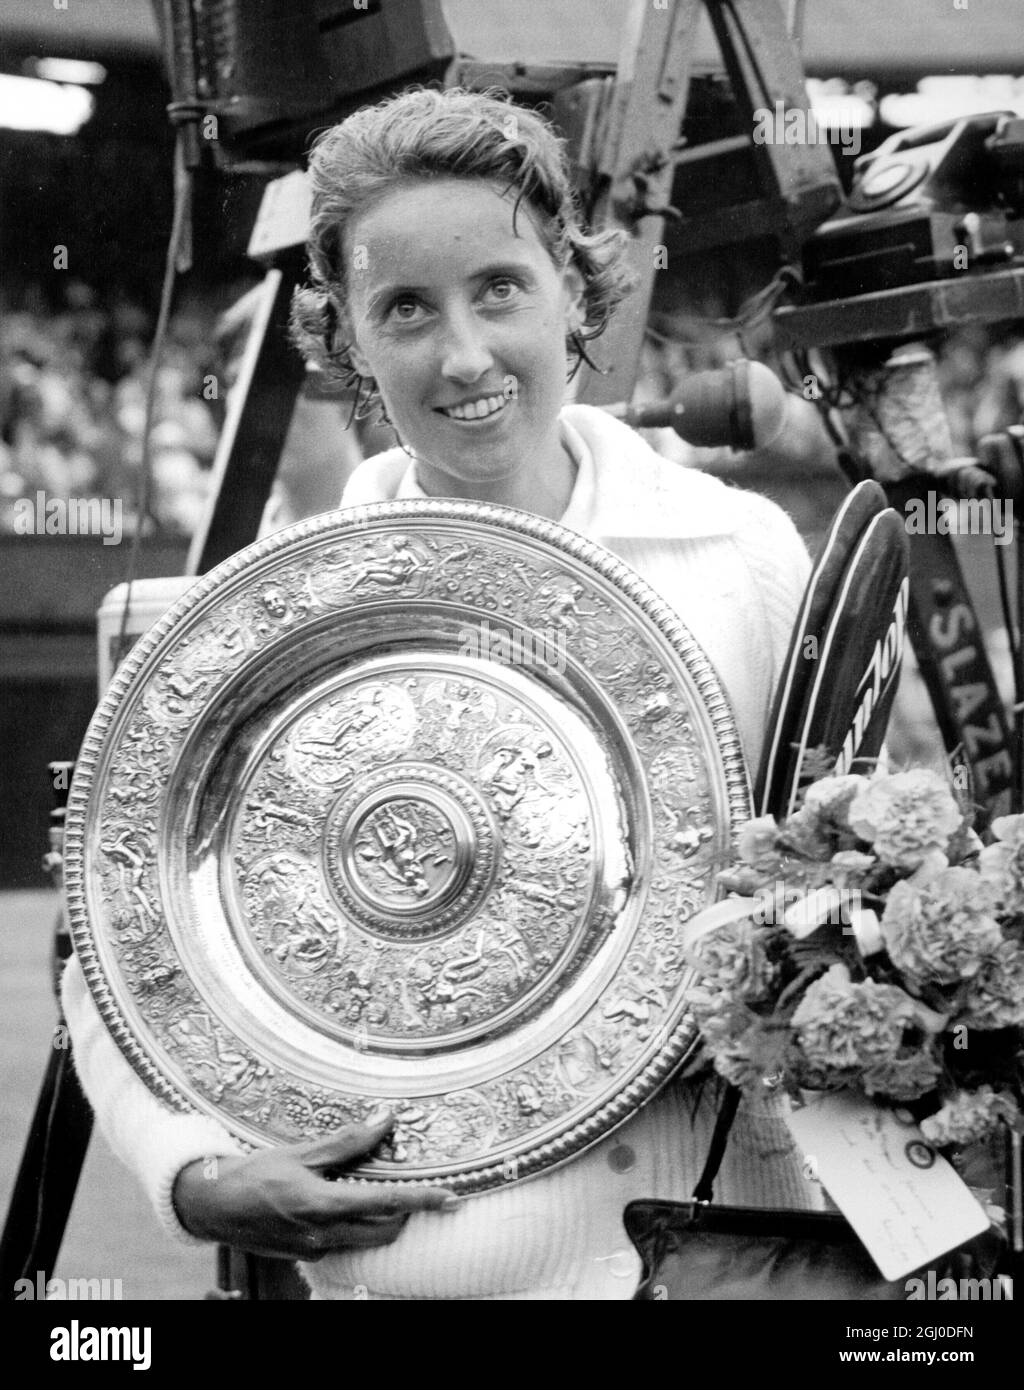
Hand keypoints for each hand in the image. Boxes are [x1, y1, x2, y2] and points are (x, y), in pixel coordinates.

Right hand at [171, 1113, 459, 1259]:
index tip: (450, 1198)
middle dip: (406, 1211)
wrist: (212, 1206)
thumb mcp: (299, 1152)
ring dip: (383, 1219)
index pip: (386, 1204)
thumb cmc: (253, 1175)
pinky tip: (349, 1201)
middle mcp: (323, 1235)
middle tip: (416, 1187)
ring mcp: (316, 1250)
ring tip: (383, 1190)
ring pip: (368, 1240)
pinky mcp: (308, 1255)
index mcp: (323, 1206)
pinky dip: (359, 1225)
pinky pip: (347, 1243)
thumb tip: (385, 1120)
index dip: (422, 1200)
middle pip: (385, 1230)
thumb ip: (346, 1142)